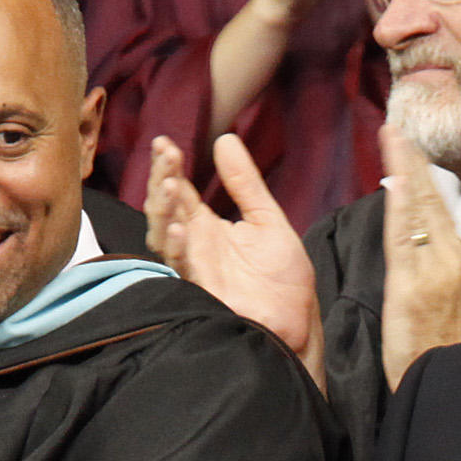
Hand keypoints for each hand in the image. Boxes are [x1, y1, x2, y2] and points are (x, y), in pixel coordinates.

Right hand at [149, 133, 323, 381]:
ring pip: (163, 235)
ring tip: (170, 185)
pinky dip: (176, 247)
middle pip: (164, 208)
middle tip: (166, 155)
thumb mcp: (267, 220)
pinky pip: (180, 268)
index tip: (165, 142)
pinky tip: (180, 228)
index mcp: (206, 226)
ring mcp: (194, 268)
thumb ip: (245, 183)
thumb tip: (225, 138)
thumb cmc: (283, 277)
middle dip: (161, 181)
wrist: (299, 321)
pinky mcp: (201, 291)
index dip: (169, 166)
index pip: (179, 190)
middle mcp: (193, 245)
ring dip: (163, 210)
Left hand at [377, 122, 460, 387]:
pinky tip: (396, 180)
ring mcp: (435, 270)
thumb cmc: (433, 344)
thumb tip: (414, 228)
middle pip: (433, 200)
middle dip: (414, 161)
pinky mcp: (413, 285)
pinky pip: (405, 238)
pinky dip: (402, 206)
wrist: (437, 377)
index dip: (424, 173)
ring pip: (420, 211)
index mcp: (458, 260)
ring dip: (406, 171)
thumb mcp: (437, 294)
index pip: (440, 206)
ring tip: (393, 137)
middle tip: (398, 126)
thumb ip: (429, 259)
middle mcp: (452, 259)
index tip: (410, 142)